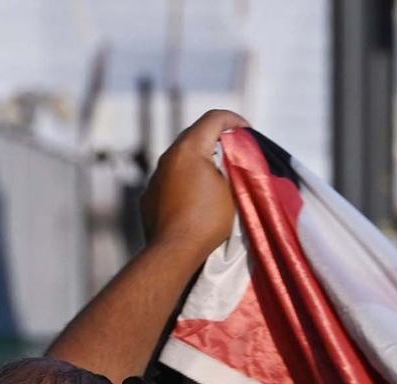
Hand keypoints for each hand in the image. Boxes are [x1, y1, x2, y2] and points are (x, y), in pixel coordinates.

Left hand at [145, 110, 246, 260]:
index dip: (235, 120)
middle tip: (235, 152)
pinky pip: (169, 181)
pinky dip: (185, 182)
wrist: (174, 252)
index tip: (248, 131)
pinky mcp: (148, 196)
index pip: (214, 118)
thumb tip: (232, 161)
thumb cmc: (208, 220)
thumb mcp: (231, 191)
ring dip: (199, 162)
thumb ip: (232, 168)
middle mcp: (168, 157)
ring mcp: (155, 177)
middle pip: (195, 135)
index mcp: (189, 148)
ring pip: (180, 159)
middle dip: (217, 139)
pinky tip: (195, 200)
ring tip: (216, 179)